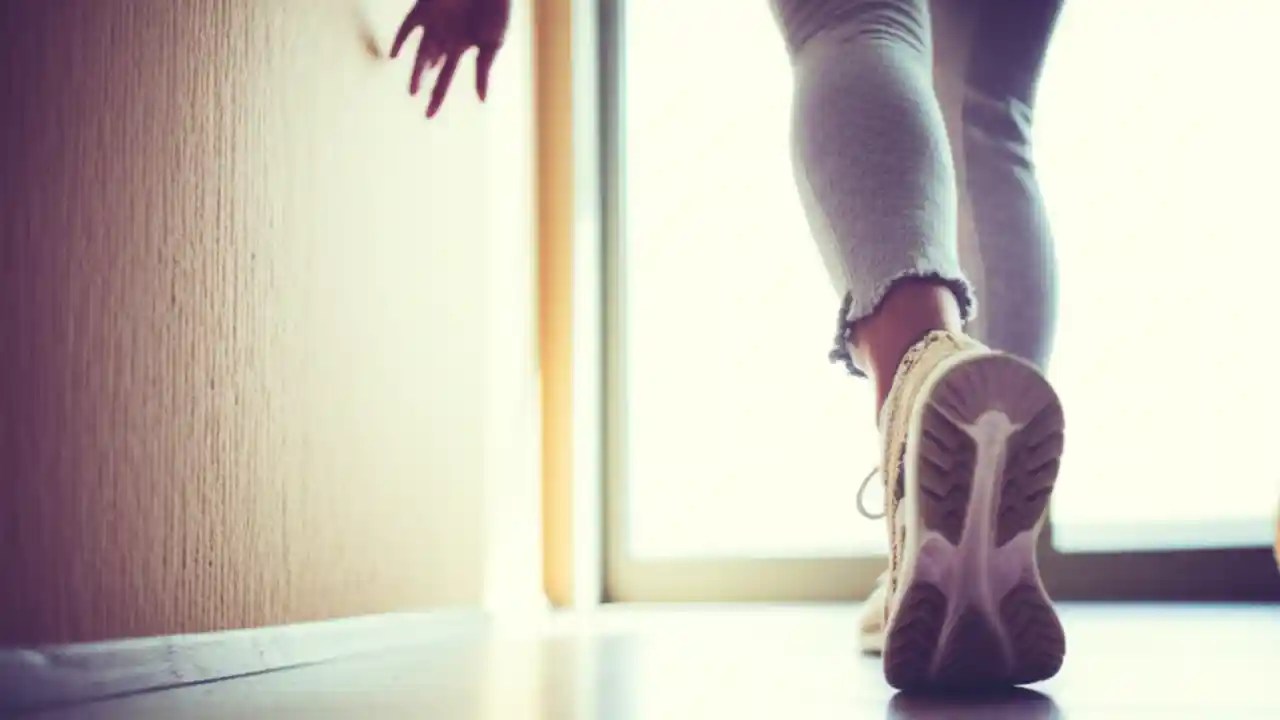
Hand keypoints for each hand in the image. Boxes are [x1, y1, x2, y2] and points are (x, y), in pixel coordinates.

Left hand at [390, 0, 510, 117]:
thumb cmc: (496, 9)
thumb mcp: (493, 43)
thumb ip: (484, 70)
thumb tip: (482, 100)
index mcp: (461, 46)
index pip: (444, 77)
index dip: (436, 96)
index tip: (428, 115)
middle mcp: (444, 36)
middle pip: (429, 65)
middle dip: (423, 82)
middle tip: (414, 98)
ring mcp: (434, 23)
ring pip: (420, 52)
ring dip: (418, 70)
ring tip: (414, 89)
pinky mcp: (425, 9)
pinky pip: (408, 26)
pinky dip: (402, 40)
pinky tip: (394, 55)